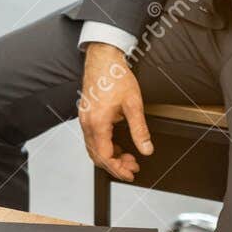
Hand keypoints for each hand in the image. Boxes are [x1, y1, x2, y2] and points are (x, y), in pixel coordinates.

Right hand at [77, 43, 152, 180]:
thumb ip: (139, 130)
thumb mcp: (133, 104)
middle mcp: (87, 123)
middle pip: (97, 155)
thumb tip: (146, 149)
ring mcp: (85, 118)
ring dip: (110, 155)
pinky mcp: (86, 114)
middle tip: (133, 166)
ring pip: (94, 147)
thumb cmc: (115, 76)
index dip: (118, 169)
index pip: (105, 156)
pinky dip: (105, 145)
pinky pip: (93, 137)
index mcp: (97, 123)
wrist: (103, 57)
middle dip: (115, 165)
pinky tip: (117, 143)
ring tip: (128, 156)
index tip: (130, 173)